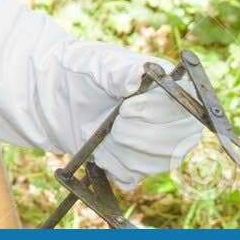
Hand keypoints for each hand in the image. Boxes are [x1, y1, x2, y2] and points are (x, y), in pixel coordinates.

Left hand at [0, 0, 201, 189]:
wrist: (51, 92)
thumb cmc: (79, 69)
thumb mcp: (100, 63)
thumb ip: (125, 70)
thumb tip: (146, 74)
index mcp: (171, 89)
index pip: (188, 109)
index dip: (160, 113)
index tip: (127, 108)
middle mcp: (172, 120)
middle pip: (177, 142)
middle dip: (140, 135)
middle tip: (113, 122)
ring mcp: (156, 145)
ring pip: (157, 162)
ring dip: (123, 149)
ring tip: (102, 130)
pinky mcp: (132, 164)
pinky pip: (133, 176)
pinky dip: (112, 164)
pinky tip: (98, 148)